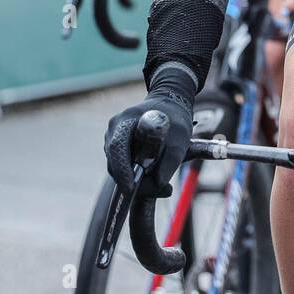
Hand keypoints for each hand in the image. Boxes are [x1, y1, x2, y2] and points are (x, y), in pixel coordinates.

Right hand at [104, 74, 194, 197]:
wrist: (169, 103)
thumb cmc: (174, 118)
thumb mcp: (180, 138)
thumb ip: (170, 160)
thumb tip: (159, 183)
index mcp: (125, 121)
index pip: (118, 149)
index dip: (123, 170)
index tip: (131, 188)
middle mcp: (114, 130)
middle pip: (116, 163)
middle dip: (136, 181)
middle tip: (163, 189)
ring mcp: (114, 138)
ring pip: (120, 167)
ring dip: (139, 180)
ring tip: (165, 187)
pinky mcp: (119, 147)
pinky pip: (124, 165)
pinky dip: (139, 175)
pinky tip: (158, 179)